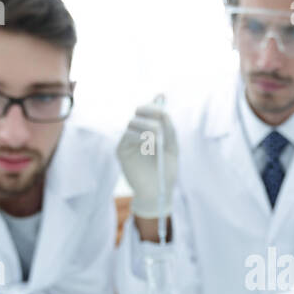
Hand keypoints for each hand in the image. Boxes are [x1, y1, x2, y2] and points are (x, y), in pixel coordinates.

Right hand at [116, 98, 178, 218]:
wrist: (158, 192)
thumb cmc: (166, 171)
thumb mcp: (172, 148)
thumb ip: (169, 130)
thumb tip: (164, 111)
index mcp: (152, 131)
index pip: (150, 110)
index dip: (155, 105)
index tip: (161, 101)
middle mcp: (139, 133)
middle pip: (140, 112)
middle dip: (150, 111)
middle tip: (159, 117)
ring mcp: (129, 141)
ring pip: (133, 122)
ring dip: (146, 125)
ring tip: (156, 137)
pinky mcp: (122, 150)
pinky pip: (126, 136)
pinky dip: (137, 135)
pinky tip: (147, 142)